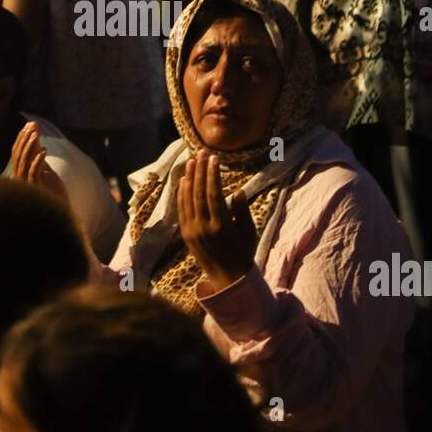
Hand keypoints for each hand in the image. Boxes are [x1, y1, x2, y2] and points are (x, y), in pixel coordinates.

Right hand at [10, 122, 68, 205]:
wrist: (58, 218)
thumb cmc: (51, 197)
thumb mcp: (45, 174)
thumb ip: (39, 161)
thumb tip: (38, 144)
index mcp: (20, 175)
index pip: (17, 153)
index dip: (22, 137)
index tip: (29, 124)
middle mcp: (19, 179)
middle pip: (17, 155)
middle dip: (25, 138)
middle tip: (33, 124)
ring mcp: (25, 185)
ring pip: (23, 162)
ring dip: (29, 147)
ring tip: (37, 135)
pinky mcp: (34, 190)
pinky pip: (32, 173)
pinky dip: (37, 161)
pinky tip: (44, 151)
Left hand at [178, 150, 256, 289]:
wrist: (226, 278)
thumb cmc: (243, 253)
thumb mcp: (249, 233)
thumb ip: (242, 211)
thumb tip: (238, 191)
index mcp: (221, 227)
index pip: (214, 194)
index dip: (212, 175)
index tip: (214, 159)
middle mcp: (203, 228)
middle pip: (198, 193)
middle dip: (199, 171)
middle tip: (201, 153)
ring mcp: (192, 231)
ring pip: (188, 199)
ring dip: (189, 178)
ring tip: (191, 161)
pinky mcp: (185, 234)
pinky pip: (182, 209)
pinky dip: (182, 193)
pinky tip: (184, 180)